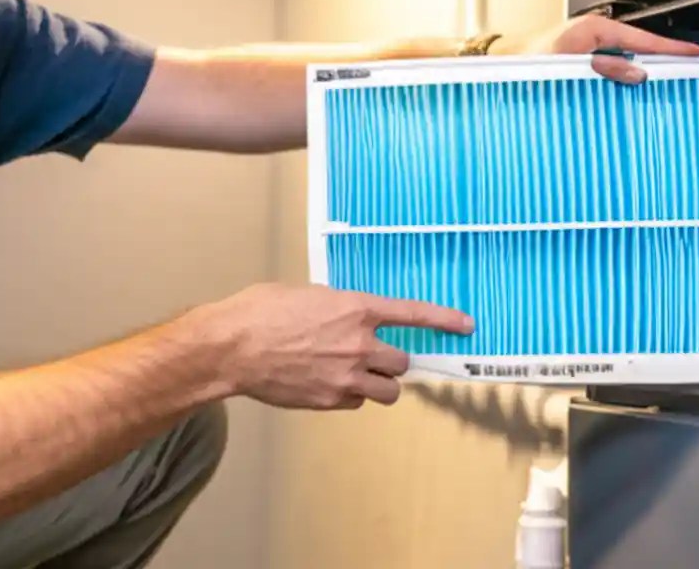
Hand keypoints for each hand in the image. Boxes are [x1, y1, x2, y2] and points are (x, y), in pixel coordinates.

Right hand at [191, 284, 472, 409]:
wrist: (231, 348)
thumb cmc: (261, 311)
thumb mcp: (307, 295)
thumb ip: (336, 308)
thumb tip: (344, 316)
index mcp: (357, 309)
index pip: (415, 314)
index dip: (445, 320)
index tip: (466, 326)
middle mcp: (360, 344)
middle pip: (402, 363)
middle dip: (392, 361)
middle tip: (374, 357)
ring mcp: (347, 376)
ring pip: (388, 391)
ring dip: (379, 384)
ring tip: (357, 376)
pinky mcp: (329, 400)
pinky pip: (356, 403)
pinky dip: (350, 396)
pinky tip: (327, 385)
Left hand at [496, 14, 698, 83]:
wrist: (499, 67)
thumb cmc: (524, 64)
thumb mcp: (566, 67)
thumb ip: (602, 70)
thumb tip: (637, 72)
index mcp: (593, 29)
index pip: (642, 37)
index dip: (669, 48)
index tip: (693, 54)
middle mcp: (593, 36)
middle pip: (639, 49)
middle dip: (662, 62)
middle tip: (687, 74)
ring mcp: (589, 50)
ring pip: (626, 63)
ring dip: (641, 75)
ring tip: (666, 86)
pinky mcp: (584, 65)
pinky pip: (612, 71)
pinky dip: (624, 81)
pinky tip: (632, 96)